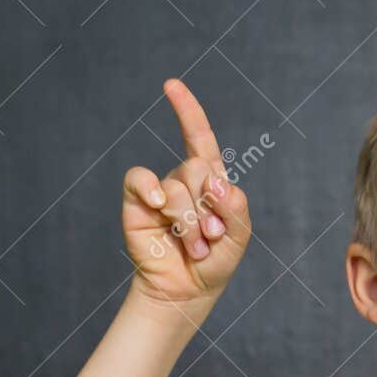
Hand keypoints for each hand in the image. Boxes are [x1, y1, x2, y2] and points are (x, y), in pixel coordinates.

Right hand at [122, 78, 251, 313]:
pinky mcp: (138, 202)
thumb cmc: (214, 262)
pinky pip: (141, 181)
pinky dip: (153, 191)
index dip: (187, 110)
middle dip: (209, 208)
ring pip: (177, 185)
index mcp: (210, 181)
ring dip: (190, 222)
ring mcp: (159, 190)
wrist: (187, 291)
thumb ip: (236, 207)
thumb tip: (218, 182)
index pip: (200, 138)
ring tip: (193, 247)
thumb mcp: (239, 236)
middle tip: (210, 238)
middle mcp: (183, 180)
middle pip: (198, 167)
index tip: (170, 85)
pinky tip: (160, 208)